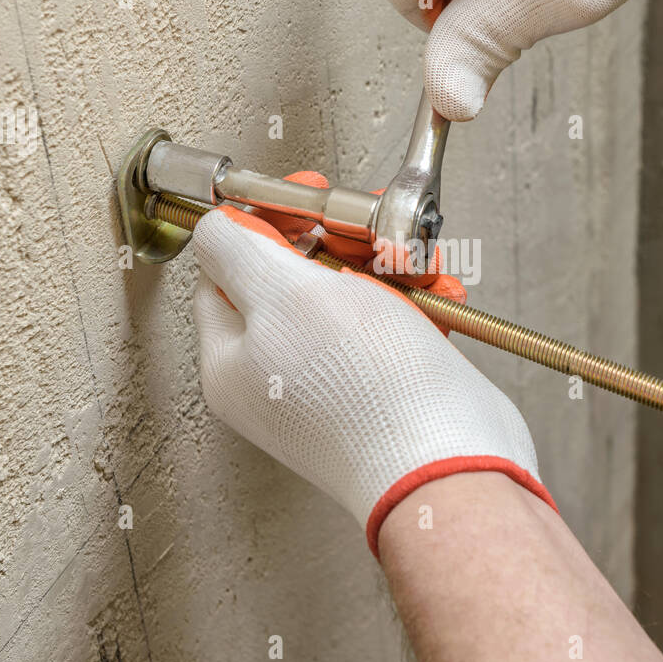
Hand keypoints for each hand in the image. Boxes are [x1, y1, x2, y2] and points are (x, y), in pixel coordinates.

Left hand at [191, 187, 555, 556]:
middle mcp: (276, 376)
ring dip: (388, 269)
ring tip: (413, 267)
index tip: (306, 198)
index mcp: (232, 361)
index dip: (265, 223)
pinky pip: (394, 324)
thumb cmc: (367, 394)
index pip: (226, 271)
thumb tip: (212, 228)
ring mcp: (332, 385)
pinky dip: (418, 301)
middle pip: (294, 278)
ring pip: (351, 295)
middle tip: (370, 233)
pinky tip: (436, 296)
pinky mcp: (385, 388)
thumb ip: (236, 252)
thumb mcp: (283, 297)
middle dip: (340, 243)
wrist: (450, 463)